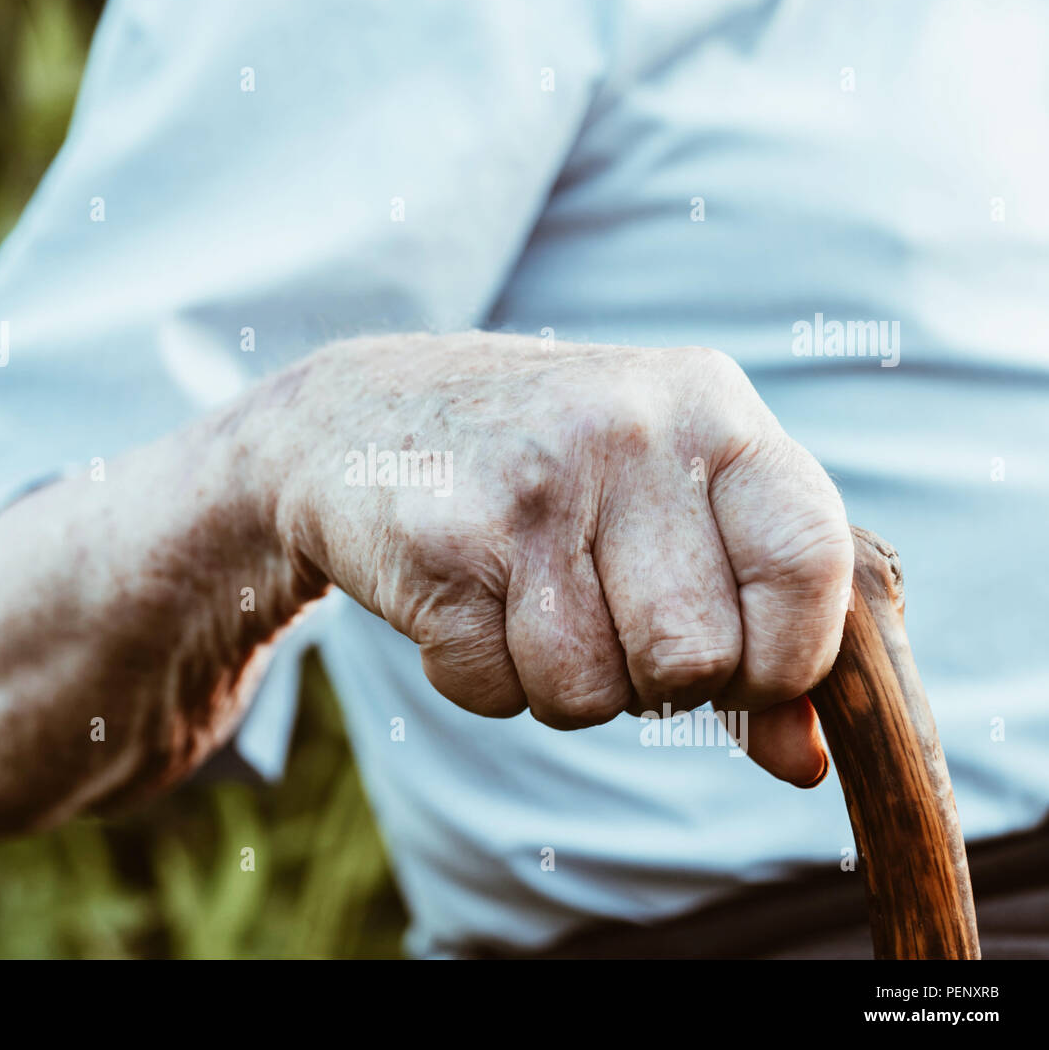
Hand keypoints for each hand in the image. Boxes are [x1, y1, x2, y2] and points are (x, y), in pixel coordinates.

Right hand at [268, 333, 853, 785]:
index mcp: (711, 408)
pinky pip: (496, 693)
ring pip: (589, 695)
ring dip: (564, 684)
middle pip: (695, 659)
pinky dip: (484, 678)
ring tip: (532, 602)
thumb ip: (758, 618)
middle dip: (658, 683)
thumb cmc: (551, 468)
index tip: (747, 671)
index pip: (808, 561)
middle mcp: (626, 432)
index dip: (791, 656)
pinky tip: (468, 601)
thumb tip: (806, 762)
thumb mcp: (669, 500)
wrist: (362, 414)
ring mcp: (528, 488)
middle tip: (612, 624)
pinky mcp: (442, 545)